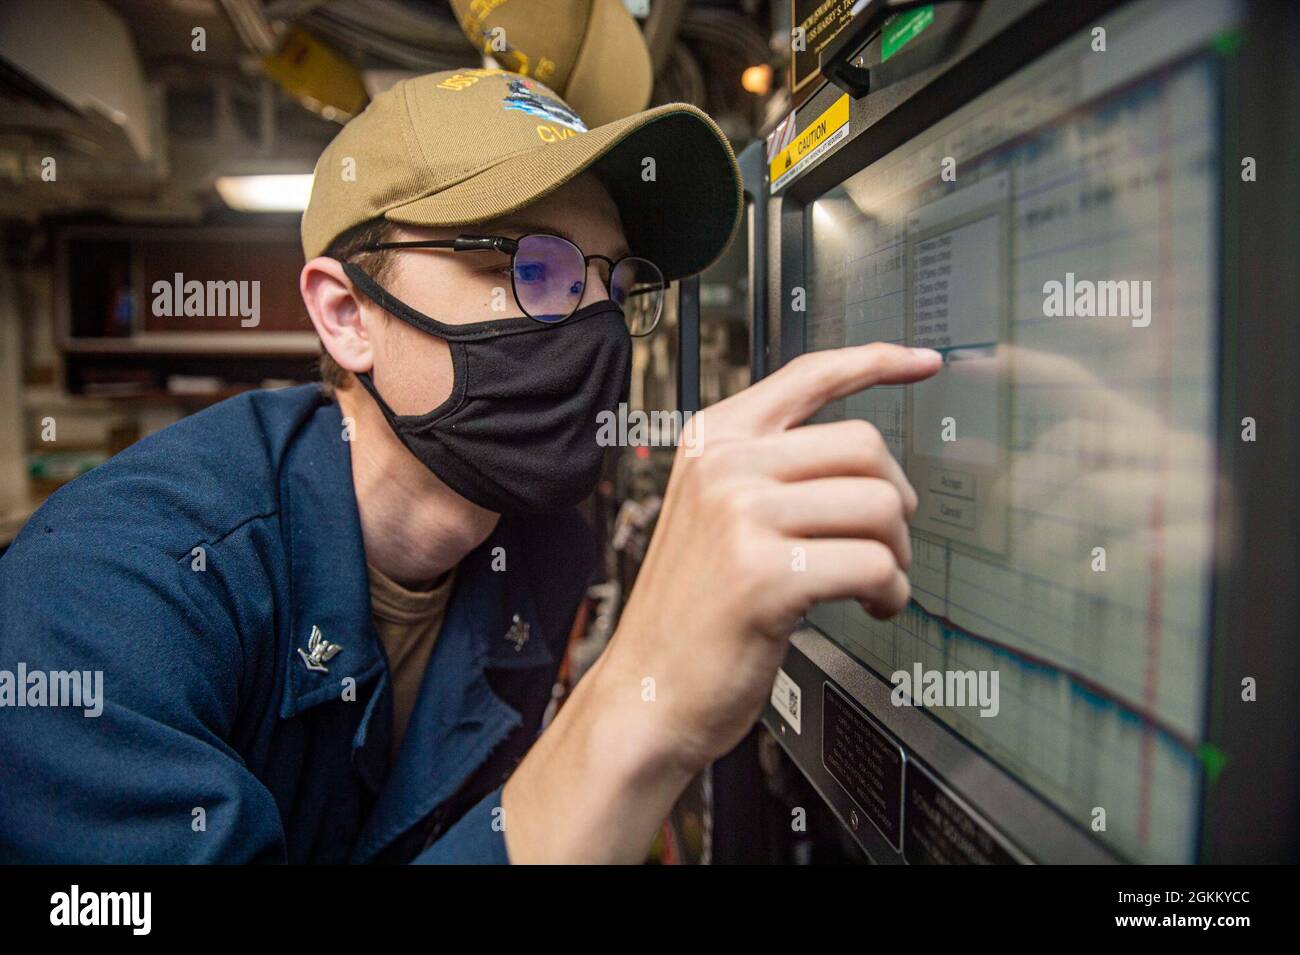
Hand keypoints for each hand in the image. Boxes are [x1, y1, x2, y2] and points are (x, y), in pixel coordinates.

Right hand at [601, 342, 943, 772]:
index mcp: (714, 440)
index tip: (925, 362)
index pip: (810, 374)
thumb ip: (769, 468)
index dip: (878, 361)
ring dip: (897, 553)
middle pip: (864, 446)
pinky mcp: (766, 576)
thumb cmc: (691, 610)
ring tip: (874, 582)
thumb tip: (864, 454)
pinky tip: (870, 607)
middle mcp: (726, 466)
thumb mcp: (713, 512)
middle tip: (885, 542)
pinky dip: (891, 594)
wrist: (648, 689)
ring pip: (880, 506)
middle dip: (895, 500)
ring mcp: (742, 518)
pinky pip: (875, 565)